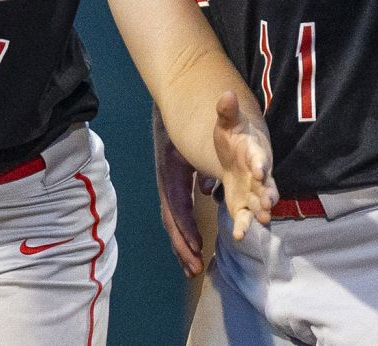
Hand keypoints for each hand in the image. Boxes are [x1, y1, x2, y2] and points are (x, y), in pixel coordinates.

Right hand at [154, 117, 205, 275]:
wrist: (170, 110)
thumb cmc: (184, 126)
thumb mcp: (193, 144)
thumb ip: (204, 165)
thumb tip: (210, 189)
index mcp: (171, 177)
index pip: (176, 209)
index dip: (186, 229)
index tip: (198, 247)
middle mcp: (167, 186)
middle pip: (172, 223)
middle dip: (183, 247)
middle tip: (196, 268)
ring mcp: (168, 189)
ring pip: (173, 224)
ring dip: (182, 247)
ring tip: (194, 269)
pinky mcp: (173, 189)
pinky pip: (177, 218)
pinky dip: (184, 236)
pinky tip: (194, 249)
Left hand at [211, 91, 275, 241]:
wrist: (237, 153)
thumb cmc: (233, 137)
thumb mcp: (227, 123)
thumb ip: (226, 111)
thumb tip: (226, 94)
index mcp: (255, 152)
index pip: (259, 157)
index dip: (260, 163)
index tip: (260, 170)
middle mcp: (259, 174)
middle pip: (267, 185)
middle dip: (269, 194)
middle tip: (269, 204)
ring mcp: (253, 191)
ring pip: (261, 203)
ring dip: (262, 212)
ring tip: (263, 220)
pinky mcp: (244, 204)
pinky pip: (245, 216)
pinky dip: (244, 225)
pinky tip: (238, 235)